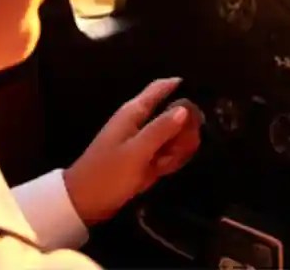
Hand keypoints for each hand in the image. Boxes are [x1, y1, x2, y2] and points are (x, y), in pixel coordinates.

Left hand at [62, 77, 203, 225]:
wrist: (85, 203)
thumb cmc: (108, 174)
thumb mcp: (137, 151)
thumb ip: (161, 129)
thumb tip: (185, 108)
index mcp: (135, 112)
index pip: (161, 88)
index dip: (182, 87)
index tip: (204, 97)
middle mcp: (140, 122)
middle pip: (174, 113)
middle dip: (184, 129)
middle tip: (182, 146)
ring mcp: (144, 141)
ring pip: (174, 135)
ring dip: (177, 148)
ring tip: (165, 163)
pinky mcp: (146, 159)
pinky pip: (168, 153)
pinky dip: (170, 161)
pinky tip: (163, 170)